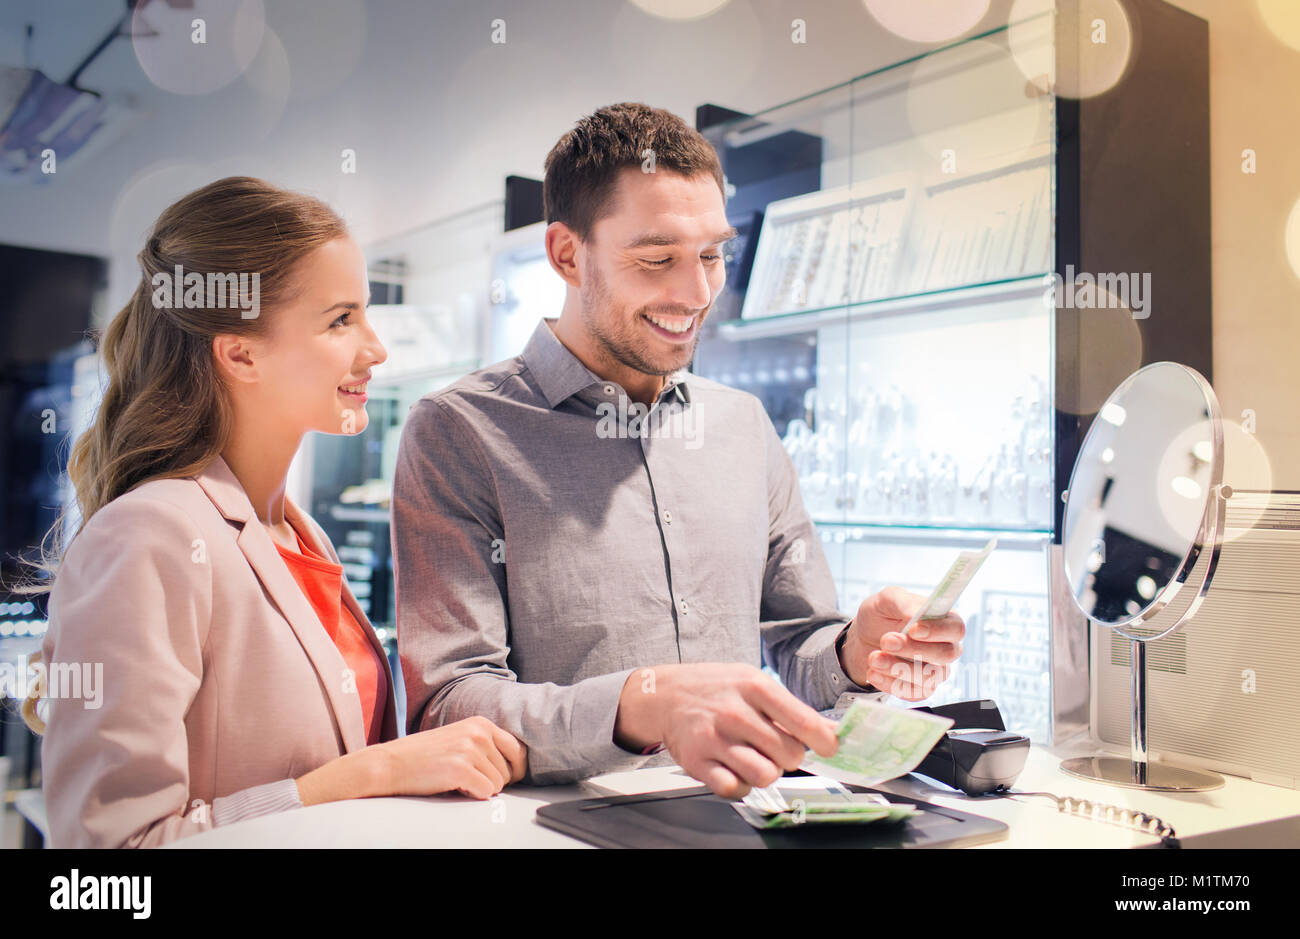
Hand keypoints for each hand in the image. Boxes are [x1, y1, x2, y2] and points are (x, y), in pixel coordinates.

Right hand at [374, 716, 527, 798]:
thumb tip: (516, 766)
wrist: (391, 763)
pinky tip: (454, 786)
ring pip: (498, 784)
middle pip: (509, 770)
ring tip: (457, 780)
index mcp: (481, 723)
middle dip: (493, 781)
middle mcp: (479, 733)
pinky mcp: (461, 769)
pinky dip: (473, 795)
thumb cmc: (425, 755)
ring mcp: (470, 750)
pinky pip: (486, 792)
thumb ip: (485, 744)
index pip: (517, 750)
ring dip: (480, 788)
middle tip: (471, 780)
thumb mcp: (459, 738)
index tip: (504, 778)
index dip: (515, 769)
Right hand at [616, 663, 838, 799]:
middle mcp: (735, 712)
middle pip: (790, 755)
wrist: (665, 694)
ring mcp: (714, 738)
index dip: (824, 742)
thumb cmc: (718, 689)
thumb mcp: (755, 683)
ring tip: (756, 758)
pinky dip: (741, 785)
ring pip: (765, 776)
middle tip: (776, 747)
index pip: (806, 723)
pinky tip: (735, 768)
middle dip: (790, 756)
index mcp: (755, 687)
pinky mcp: (697, 762)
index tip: (826, 747)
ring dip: (767, 772)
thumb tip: (835, 732)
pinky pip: (735, 789)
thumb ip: (793, 709)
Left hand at [839, 586, 964, 699]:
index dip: (937, 631)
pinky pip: (912, 693)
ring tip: (874, 657)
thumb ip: (904, 602)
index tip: (913, 629)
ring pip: (928, 676)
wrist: (863, 639)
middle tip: (886, 640)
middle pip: (945, 655)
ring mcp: (935, 671)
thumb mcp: (887, 600)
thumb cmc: (881, 616)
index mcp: (944, 621)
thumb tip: (917, 613)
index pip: (956, 628)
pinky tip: (873, 672)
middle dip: (913, 649)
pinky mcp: (920, 689)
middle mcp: (945, 648)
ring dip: (897, 667)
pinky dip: (890, 684)